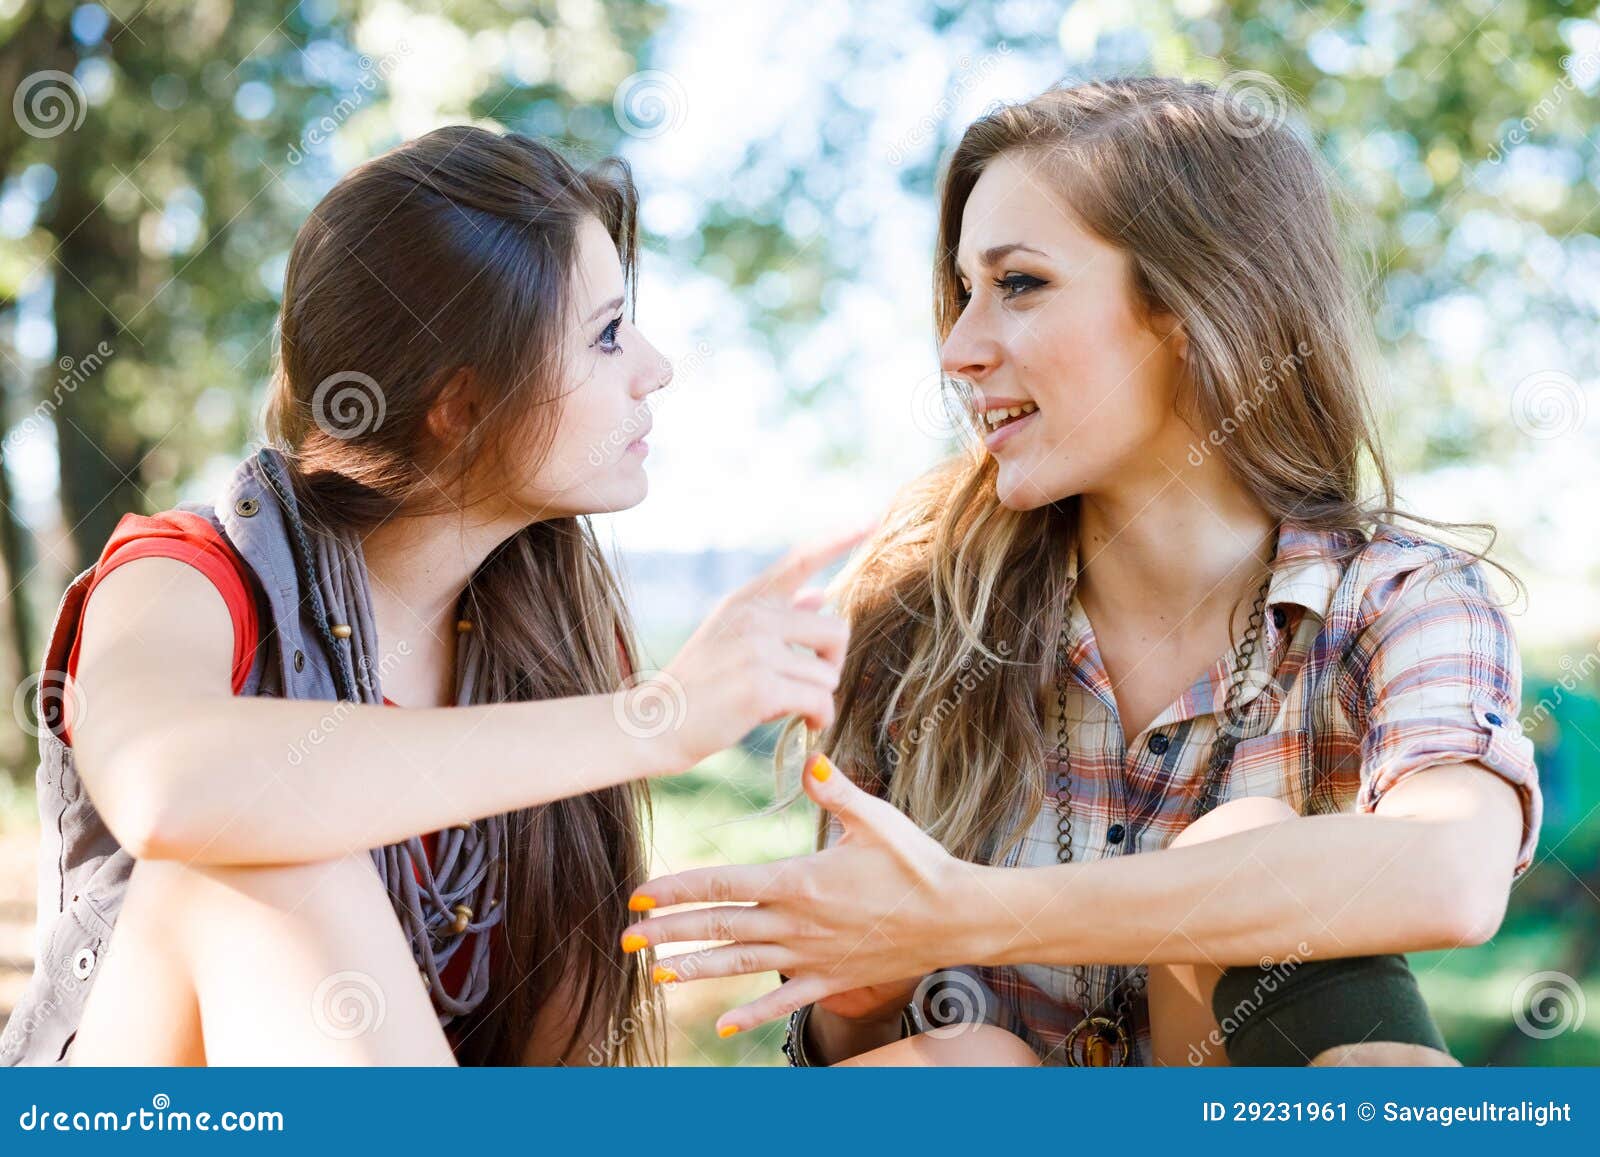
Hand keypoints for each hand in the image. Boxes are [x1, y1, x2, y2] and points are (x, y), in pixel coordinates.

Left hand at [621, 753, 974, 1036]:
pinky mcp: (833, 979)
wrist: (958, 917)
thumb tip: (810, 757)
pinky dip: (754, 1014)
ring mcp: (813, 956)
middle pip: (721, 927)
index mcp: (799, 881)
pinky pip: (786, 1002)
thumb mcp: (876, 819)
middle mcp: (797, 923)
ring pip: (742, 966)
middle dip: (671, 931)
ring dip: (697, 969)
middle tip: (627, 937)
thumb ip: (836, 790)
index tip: (643, 893)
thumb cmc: (917, 863)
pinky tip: (724, 1026)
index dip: (679, 888)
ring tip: (658, 974)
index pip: (724, 883)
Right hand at [635, 529, 868, 771]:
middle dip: (833, 664)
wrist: (656, 721)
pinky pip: (819, 701)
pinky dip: (818, 719)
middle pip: (837, 630)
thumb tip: (820, 595)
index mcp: (748, 599)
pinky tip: (805, 725)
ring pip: (828, 674)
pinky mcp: (761, 687)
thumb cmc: (701, 682)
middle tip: (812, 685)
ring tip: (792, 707)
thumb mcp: (732, 635)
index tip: (872, 520)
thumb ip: (779, 614)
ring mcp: (756, 650)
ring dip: (819, 698)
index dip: (839, 538)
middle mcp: (753, 616)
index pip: (801, 559)